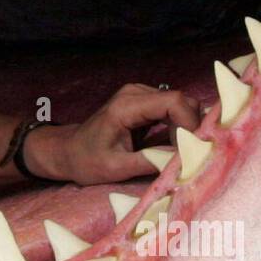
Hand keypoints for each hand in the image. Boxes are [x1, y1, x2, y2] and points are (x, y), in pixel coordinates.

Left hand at [28, 83, 202, 185]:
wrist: (67, 150)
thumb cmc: (86, 160)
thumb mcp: (116, 168)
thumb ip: (150, 162)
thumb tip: (184, 161)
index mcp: (127, 106)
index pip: (174, 101)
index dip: (190, 123)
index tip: (192, 148)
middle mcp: (136, 93)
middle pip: (182, 101)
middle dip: (191, 127)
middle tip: (189, 155)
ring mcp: (141, 95)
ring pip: (181, 104)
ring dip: (187, 128)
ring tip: (180, 153)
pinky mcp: (145, 103)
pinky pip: (173, 110)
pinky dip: (180, 127)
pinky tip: (174, 147)